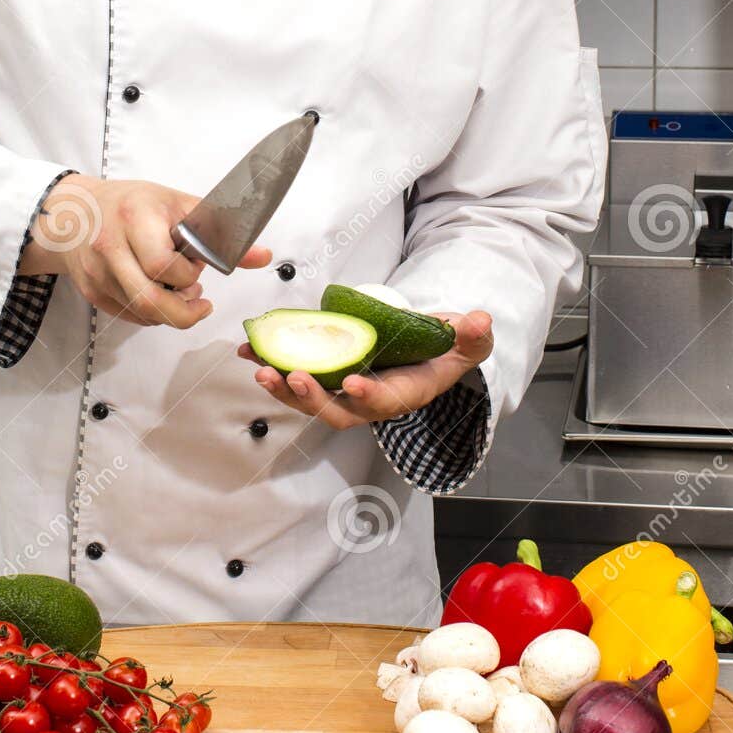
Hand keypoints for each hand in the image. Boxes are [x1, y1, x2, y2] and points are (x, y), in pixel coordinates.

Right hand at [27, 172, 271, 328]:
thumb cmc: (131, 204)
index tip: (198, 268)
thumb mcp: (177, 204)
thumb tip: (263, 255)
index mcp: (135, 218)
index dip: (187, 274)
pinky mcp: (92, 293)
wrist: (74, 213)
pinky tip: (159, 292)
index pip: (163, 264)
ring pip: (142, 314)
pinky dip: (151, 313)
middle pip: (150, 300)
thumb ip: (220, 229)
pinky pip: (130, 316)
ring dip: (169, 312)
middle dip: (184, 311)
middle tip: (201, 302)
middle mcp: (111, 247)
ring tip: (181, 294)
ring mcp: (98, 274)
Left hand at [235, 308, 492, 428]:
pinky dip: (275, 368)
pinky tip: (253, 353)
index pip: (385, 402)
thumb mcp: (467, 342)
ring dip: (283, 387)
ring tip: (260, 368)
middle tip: (290, 376)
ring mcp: (345, 392)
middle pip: (338, 411)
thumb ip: (472, 336)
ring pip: (311, 400)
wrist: (428, 352)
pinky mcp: (328, 377)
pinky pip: (299, 378)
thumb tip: (479, 321)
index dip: (368, 397)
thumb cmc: (445, 349)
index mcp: (404, 394)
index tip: (352, 385)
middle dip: (312, 398)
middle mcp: (370, 401)